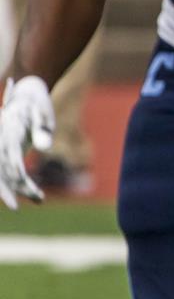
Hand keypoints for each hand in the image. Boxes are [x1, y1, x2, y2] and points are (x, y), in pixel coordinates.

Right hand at [0, 77, 55, 209]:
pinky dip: (10, 183)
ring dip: (12, 190)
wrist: (26, 94)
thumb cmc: (38, 106)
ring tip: (32, 202)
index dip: (19, 179)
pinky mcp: (2, 150)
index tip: (31, 193)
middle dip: (12, 190)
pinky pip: (2, 170)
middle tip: (25, 205)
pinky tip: (26, 194)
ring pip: (0, 173)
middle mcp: (1, 141)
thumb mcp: (43, 115)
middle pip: (3, 171)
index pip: (12, 161)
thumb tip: (45, 147)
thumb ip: (43, 131)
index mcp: (10, 133)